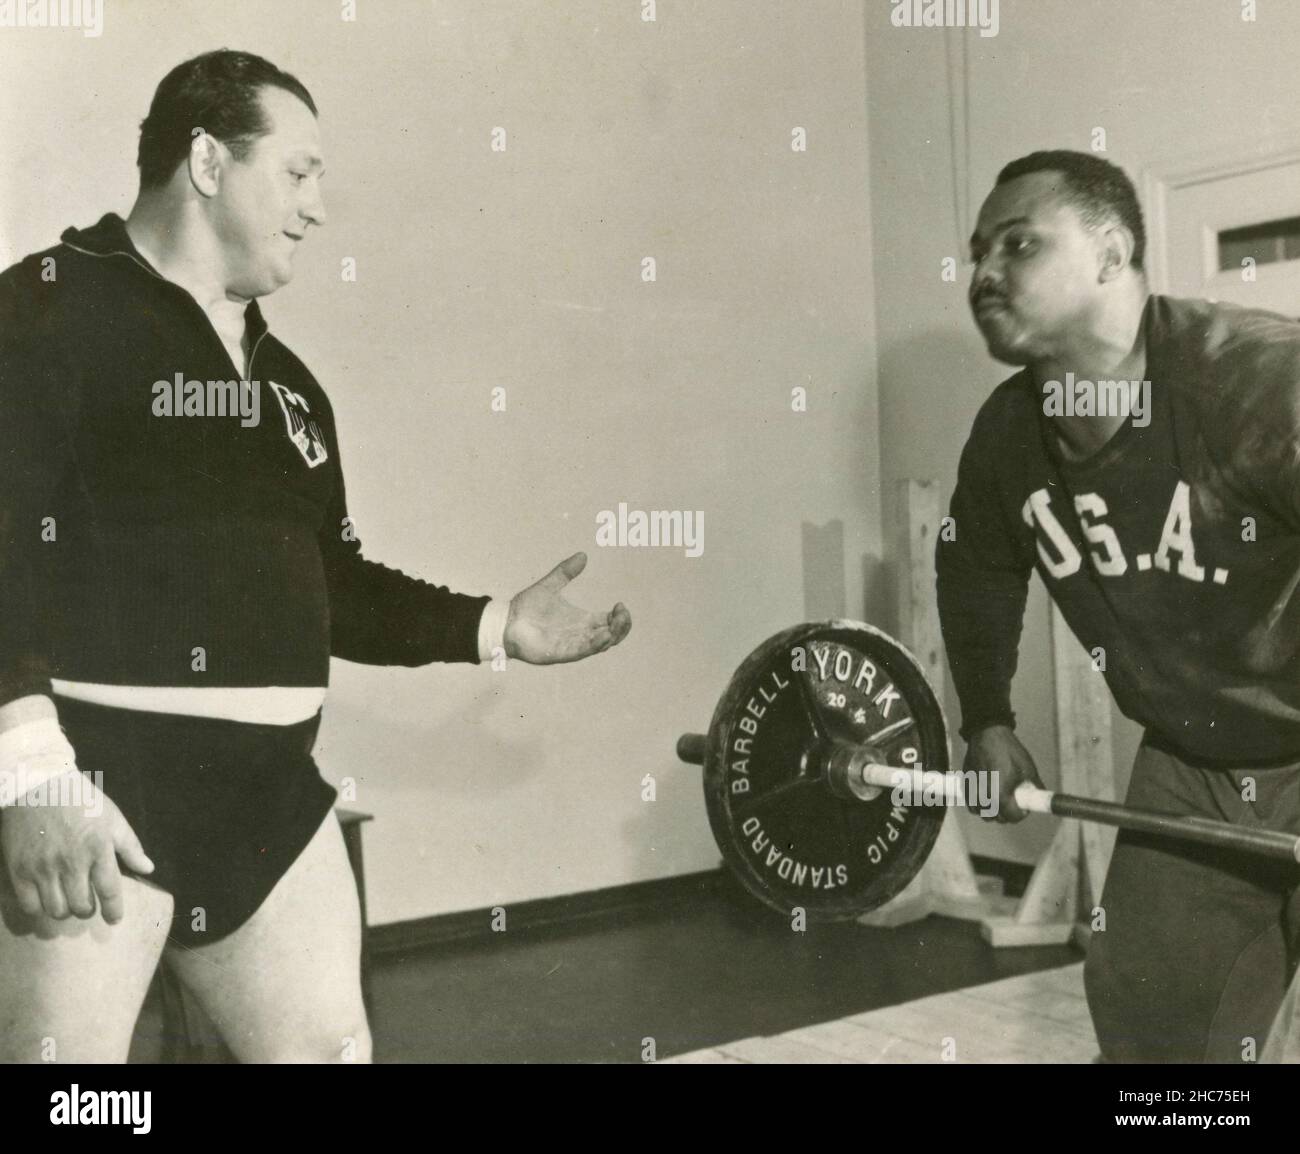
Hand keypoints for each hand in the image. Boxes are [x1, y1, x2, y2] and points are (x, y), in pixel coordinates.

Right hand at [1, 773, 154, 923]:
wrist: (37, 786)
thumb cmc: (81, 801)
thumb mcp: (113, 818)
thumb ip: (130, 846)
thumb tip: (148, 869)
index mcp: (98, 848)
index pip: (110, 891)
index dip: (113, 910)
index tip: (114, 918)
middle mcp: (71, 862)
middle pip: (81, 906)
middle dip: (88, 910)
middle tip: (87, 905)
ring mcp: (43, 868)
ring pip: (56, 910)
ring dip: (65, 910)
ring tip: (67, 901)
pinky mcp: (19, 870)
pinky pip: (29, 905)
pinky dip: (39, 908)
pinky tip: (44, 899)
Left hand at [504, 552, 631, 663]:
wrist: (505, 621)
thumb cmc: (526, 608)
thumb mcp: (549, 585)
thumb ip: (565, 572)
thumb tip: (582, 555)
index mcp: (582, 620)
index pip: (610, 622)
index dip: (620, 616)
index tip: (619, 604)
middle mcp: (581, 634)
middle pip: (611, 635)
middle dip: (622, 626)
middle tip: (622, 613)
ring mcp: (572, 644)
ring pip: (601, 645)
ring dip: (612, 635)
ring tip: (617, 623)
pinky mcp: (561, 653)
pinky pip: (582, 651)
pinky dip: (595, 644)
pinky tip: (603, 635)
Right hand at [963, 724, 1043, 821]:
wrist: (987, 733)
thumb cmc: (1009, 750)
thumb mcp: (1028, 769)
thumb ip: (1034, 787)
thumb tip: (1039, 796)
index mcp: (1000, 795)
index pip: (1011, 817)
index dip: (1021, 813)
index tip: (1024, 806)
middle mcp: (984, 796)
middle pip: (995, 818)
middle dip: (1005, 813)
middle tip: (1012, 803)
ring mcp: (972, 790)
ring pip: (981, 812)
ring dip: (990, 809)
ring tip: (998, 799)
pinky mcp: (965, 783)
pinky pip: (971, 801)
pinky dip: (978, 802)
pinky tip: (986, 793)